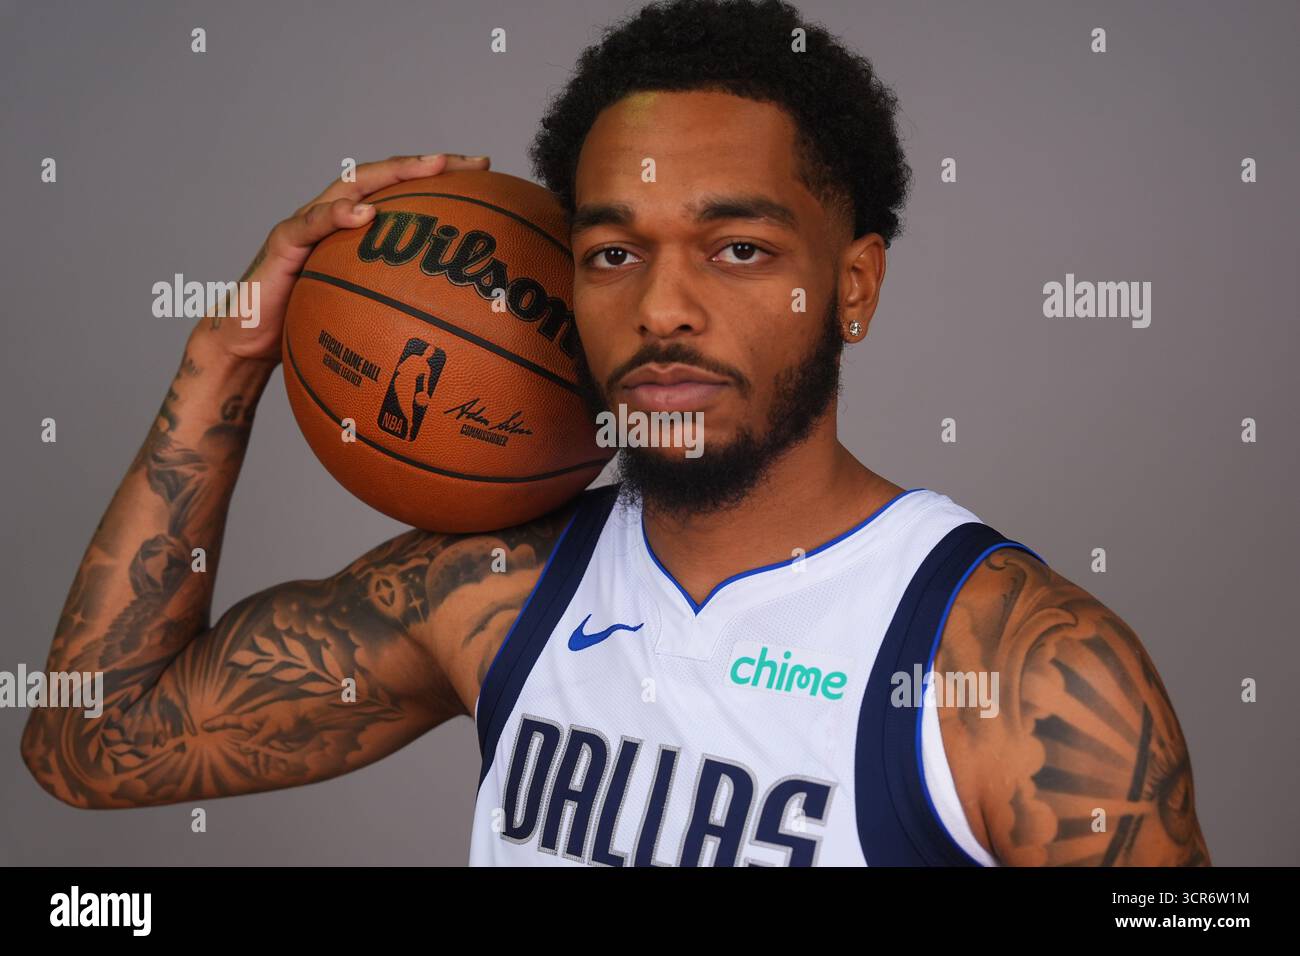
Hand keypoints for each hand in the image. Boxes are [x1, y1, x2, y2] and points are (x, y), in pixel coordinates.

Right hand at [201, 152, 490, 362]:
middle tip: (473, 162)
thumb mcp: (362, 317)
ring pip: (353, 186)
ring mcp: (308, 224)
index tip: (486, 174)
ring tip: (430, 166)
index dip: (441, 182)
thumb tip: (457, 331)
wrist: (247, 341)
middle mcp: (334, 217)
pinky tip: (365, 214)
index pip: (402, 194)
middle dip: (429, 164)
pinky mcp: (284, 242)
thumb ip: (398, 310)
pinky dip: (338, 215)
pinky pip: (311, 224)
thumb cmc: (307, 329)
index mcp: (355, 230)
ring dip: (393, 173)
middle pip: (385, 177)